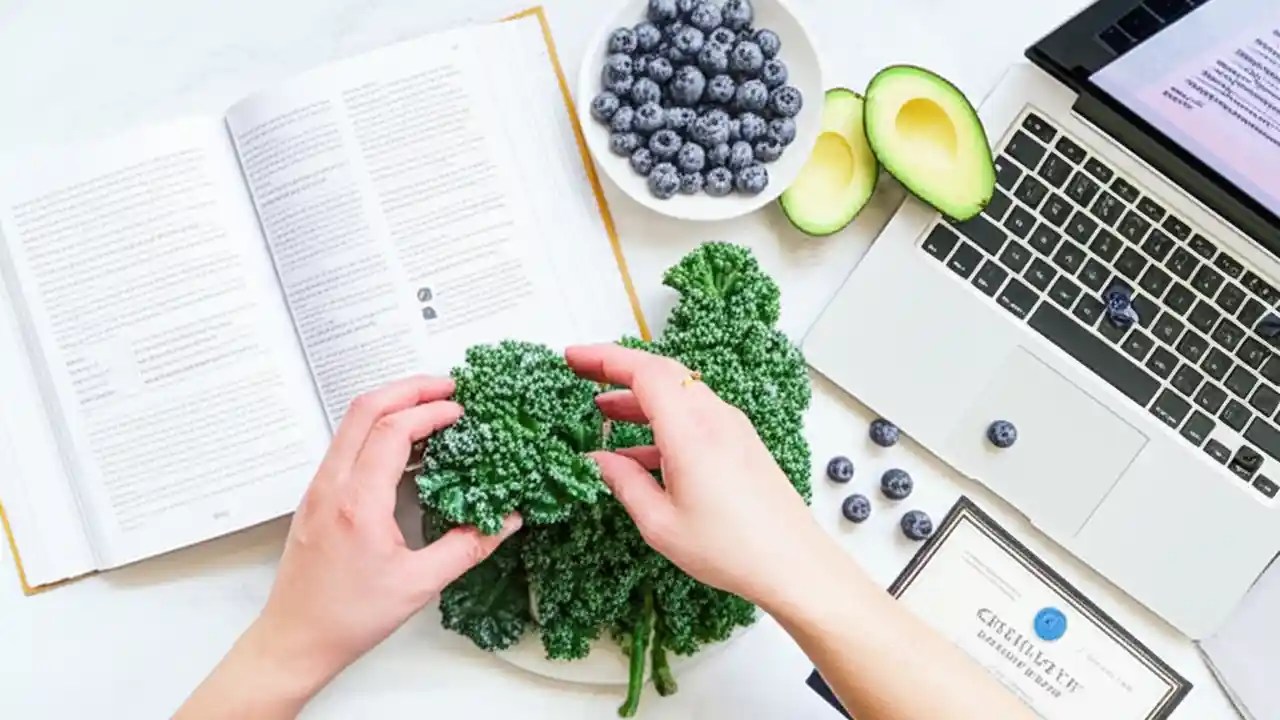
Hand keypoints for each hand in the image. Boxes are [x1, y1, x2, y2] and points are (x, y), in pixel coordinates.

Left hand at [176, 376, 520, 718]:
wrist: (294, 640)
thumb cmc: (349, 618)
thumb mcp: (419, 584)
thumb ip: (468, 547)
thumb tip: (507, 521)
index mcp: (358, 503)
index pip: (393, 430)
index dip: (431, 411)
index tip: (462, 410)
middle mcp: (332, 485)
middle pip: (365, 409)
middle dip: (409, 389)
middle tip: (447, 387)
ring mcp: (318, 488)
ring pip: (351, 423)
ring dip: (391, 406)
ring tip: (431, 409)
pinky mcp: (316, 497)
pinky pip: (346, 445)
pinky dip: (377, 430)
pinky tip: (405, 447)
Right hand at [566, 344, 824, 609]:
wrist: (794, 564)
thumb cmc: (730, 548)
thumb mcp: (661, 523)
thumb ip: (624, 483)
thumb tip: (596, 460)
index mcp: (691, 431)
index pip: (643, 371)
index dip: (604, 358)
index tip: (572, 357)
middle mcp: (714, 418)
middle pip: (660, 374)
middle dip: (616, 370)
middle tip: (580, 374)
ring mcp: (731, 427)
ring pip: (677, 394)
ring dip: (638, 399)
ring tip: (601, 412)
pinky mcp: (740, 442)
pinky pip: (693, 416)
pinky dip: (661, 420)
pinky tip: (637, 450)